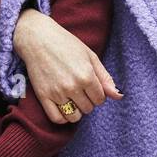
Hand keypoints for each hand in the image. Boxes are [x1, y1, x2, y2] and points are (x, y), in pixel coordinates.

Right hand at [14, 8, 122, 122]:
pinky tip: (63, 106)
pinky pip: (57, 118)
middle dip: (87, 100)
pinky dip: (63, 117)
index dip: (97, 93)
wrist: (37, 38)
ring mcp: (57, 92)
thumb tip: (119, 95)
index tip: (90, 85)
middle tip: (80, 88)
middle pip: (88, 108)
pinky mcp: (43, 96)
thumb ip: (105, 77)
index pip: (100, 99)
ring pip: (74, 117)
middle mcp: (72, 86)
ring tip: (72, 98)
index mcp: (86, 76)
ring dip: (76, 110)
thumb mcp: (90, 56)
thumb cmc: (66, 44)